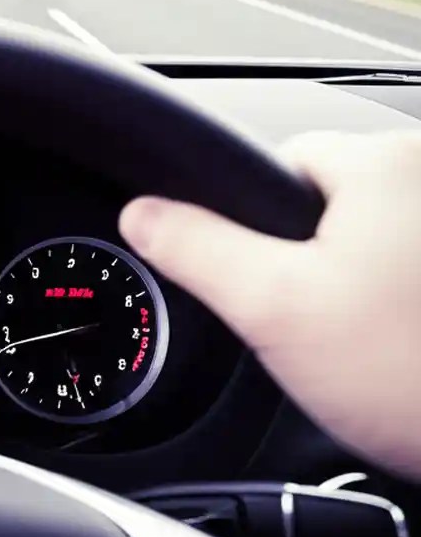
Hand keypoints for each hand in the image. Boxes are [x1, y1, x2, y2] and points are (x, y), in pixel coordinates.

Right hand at [120, 131, 420, 477]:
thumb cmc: (412, 377)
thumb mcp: (272, 309)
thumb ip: (195, 248)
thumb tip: (142, 214)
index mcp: (389, 160)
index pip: (282, 161)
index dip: (255, 228)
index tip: (274, 285)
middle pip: (331, 203)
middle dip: (312, 263)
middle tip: (324, 326)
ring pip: (375, 240)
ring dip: (361, 285)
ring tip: (373, 344)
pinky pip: (408, 267)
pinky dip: (400, 302)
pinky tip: (405, 348)